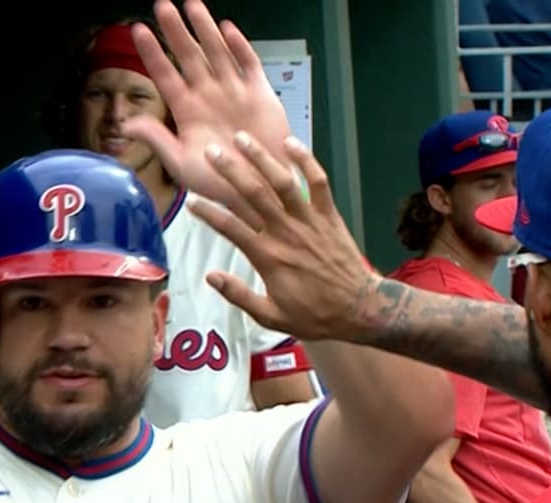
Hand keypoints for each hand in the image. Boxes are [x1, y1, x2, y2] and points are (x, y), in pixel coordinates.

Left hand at [122, 0, 292, 220]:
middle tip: (161, 5)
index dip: (152, 52)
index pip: (164, 74)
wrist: (256, 191)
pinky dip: (239, 46)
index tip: (138, 30)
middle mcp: (207, 95)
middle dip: (175, 30)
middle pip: (188, 55)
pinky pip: (248, 64)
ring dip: (204, 29)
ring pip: (216, 52)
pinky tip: (227, 28)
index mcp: (186, 110)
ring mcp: (233, 91)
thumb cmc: (216, 182)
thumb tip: (126, 125)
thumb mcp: (180, 164)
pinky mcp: (259, 94)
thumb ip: (156, 139)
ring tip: (191, 5)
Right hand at [184, 129, 374, 341]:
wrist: (360, 308)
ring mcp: (309, 220)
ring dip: (261, 157)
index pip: (230, 228)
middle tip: (210, 151)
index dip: (208, 213)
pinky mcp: (329, 215)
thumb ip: (238, 295)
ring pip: (282, 182)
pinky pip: (317, 182)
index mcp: (267, 257)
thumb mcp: (270, 316)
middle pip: (253, 194)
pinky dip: (305, 161)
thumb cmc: (314, 316)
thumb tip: (209, 276)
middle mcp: (285, 232)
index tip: (191, 202)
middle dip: (229, 171)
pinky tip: (290, 143)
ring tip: (242, 137)